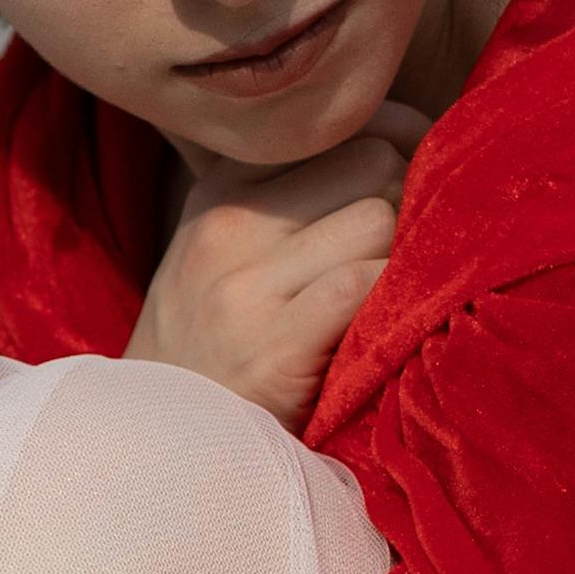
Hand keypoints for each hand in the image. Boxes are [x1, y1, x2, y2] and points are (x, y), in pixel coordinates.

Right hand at [127, 107, 420, 427]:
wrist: (159, 446)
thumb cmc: (212, 350)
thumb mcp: (219, 255)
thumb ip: (287, 200)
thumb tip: (395, 147)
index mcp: (220, 192)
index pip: (337, 126)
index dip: (397, 142)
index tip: (415, 177)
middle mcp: (229, 226)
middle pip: (370, 163)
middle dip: (408, 199)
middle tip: (412, 247)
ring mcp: (246, 287)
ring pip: (378, 219)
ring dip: (406, 255)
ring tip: (397, 290)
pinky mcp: (275, 346)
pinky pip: (367, 284)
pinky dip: (396, 299)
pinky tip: (389, 324)